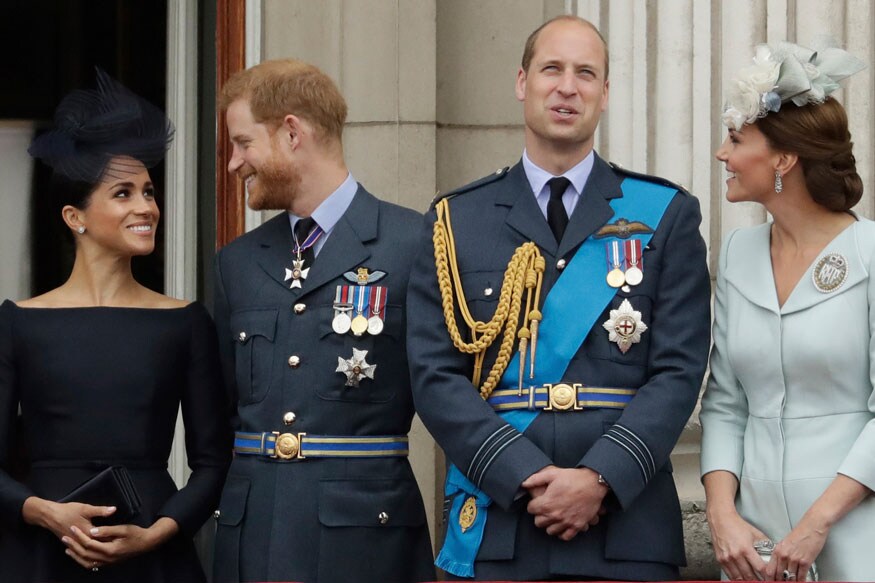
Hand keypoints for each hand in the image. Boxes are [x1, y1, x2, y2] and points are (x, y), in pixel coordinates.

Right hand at [22, 497, 115, 541]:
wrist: (50, 516)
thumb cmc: (68, 511)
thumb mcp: (86, 509)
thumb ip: (100, 510)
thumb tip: (114, 509)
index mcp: (88, 533)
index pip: (104, 539)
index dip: (113, 538)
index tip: (122, 537)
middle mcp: (82, 542)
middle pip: (98, 545)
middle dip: (108, 543)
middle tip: (119, 542)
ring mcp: (76, 544)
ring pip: (90, 549)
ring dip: (99, 547)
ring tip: (110, 545)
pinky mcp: (72, 544)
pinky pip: (82, 549)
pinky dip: (90, 549)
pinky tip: (96, 547)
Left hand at [62, 517, 178, 569]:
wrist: (147, 543)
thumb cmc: (136, 534)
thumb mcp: (123, 529)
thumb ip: (107, 530)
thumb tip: (92, 531)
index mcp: (109, 550)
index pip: (89, 543)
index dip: (79, 535)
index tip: (73, 527)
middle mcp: (107, 559)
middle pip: (85, 554)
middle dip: (74, 545)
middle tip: (64, 537)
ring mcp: (108, 563)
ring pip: (87, 562)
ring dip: (76, 556)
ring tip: (67, 549)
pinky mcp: (109, 563)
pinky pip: (93, 565)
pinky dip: (84, 561)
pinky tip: (80, 556)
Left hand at [521, 466, 607, 540]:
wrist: (593, 483)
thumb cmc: (573, 477)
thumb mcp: (552, 474)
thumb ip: (536, 479)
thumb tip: (524, 484)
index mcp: (547, 503)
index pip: (531, 509)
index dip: (533, 504)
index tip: (537, 501)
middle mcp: (555, 515)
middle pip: (538, 522)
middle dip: (539, 515)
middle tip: (545, 509)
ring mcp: (566, 522)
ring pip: (550, 531)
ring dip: (550, 524)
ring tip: (553, 517)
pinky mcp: (577, 525)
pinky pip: (565, 536)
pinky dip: (562, 533)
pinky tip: (562, 525)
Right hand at [706, 506, 768, 580]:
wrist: (720, 520)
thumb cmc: (737, 525)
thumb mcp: (755, 533)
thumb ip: (765, 545)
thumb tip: (774, 554)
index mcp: (746, 548)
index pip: (760, 568)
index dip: (767, 576)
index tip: (771, 578)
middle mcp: (735, 555)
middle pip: (749, 576)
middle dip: (758, 581)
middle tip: (764, 581)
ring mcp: (727, 559)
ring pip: (739, 578)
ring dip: (748, 581)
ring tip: (754, 581)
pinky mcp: (720, 560)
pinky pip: (730, 575)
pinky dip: (737, 579)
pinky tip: (743, 579)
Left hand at [763, 518, 826, 581]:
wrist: (813, 526)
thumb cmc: (801, 532)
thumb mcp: (786, 542)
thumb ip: (782, 553)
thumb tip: (780, 565)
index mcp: (777, 550)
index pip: (769, 569)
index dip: (769, 578)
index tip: (771, 581)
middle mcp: (784, 555)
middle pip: (778, 575)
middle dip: (780, 581)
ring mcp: (794, 559)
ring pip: (790, 578)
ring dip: (791, 582)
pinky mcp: (805, 562)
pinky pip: (801, 576)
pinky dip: (801, 581)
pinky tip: (801, 582)